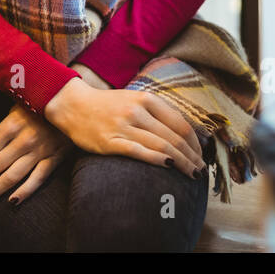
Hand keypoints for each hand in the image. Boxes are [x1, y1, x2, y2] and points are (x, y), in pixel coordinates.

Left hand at [0, 103, 72, 207]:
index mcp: (12, 123)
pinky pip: (37, 178)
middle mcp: (24, 140)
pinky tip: (12, 202)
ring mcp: (40, 151)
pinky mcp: (55, 157)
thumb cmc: (40, 102)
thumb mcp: (18, 105)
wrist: (76, 101)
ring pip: (11, 178)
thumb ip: (2, 127)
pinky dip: (24, 192)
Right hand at [44, 78, 204, 177]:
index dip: (195, 143)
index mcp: (147, 99)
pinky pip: (139, 152)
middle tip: (200, 171)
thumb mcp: (135, 100)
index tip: (201, 156)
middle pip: (174, 137)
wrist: (73, 106)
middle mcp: (137, 110)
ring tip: (191, 174)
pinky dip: (158, 159)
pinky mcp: (111, 141)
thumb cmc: (108, 106)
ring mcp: (124, 126)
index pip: (181, 124)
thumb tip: (185, 135)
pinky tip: (170, 167)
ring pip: (162, 145)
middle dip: (192, 157)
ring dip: (181, 162)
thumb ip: (157, 113)